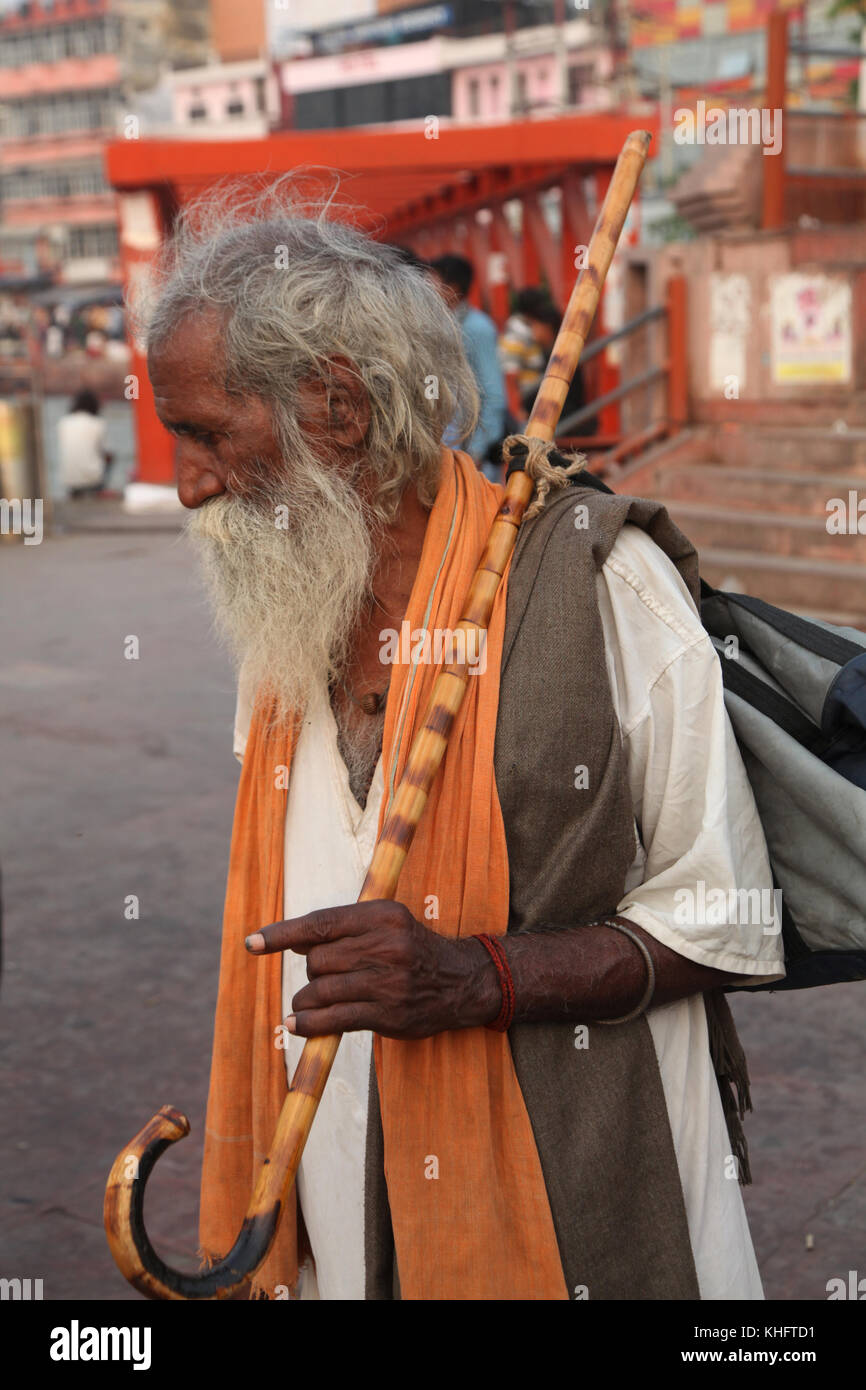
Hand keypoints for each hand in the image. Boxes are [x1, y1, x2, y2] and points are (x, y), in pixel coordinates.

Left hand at [245, 901, 499, 1039]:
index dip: (281, 935)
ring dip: (305, 1001)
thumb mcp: (385, 925)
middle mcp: (386, 945)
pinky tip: (298, 1026)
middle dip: (310, 972)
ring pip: (321, 990)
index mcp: (382, 915)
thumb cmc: (412, 949)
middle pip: (317, 960)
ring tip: (306, 1006)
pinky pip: (334, 1019)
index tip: (252, 943)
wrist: (461, 981)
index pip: (320, 924)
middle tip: (321, 978)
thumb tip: (293, 942)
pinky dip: (310, 1024)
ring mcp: (388, 981)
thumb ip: (342, 930)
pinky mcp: (388, 1013)